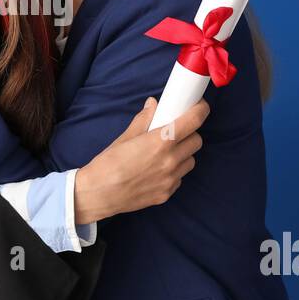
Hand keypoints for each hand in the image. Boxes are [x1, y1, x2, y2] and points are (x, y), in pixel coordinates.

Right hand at [73, 97, 209, 222]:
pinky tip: (158, 169)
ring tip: (166, 153)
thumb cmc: (108, 164)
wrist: (98, 194)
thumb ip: (144, 120)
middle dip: (190, 133)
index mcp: (160, 142)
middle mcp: (170, 161)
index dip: (200, 110)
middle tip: (177, 131)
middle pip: (196, 141)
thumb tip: (153, 105)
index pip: (193, 121)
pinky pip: (180, 177)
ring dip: (184, 153)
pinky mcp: (167, 194)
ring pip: (190, 161)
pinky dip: (174, 171)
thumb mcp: (125, 137)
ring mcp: (170, 179)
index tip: (199, 107)